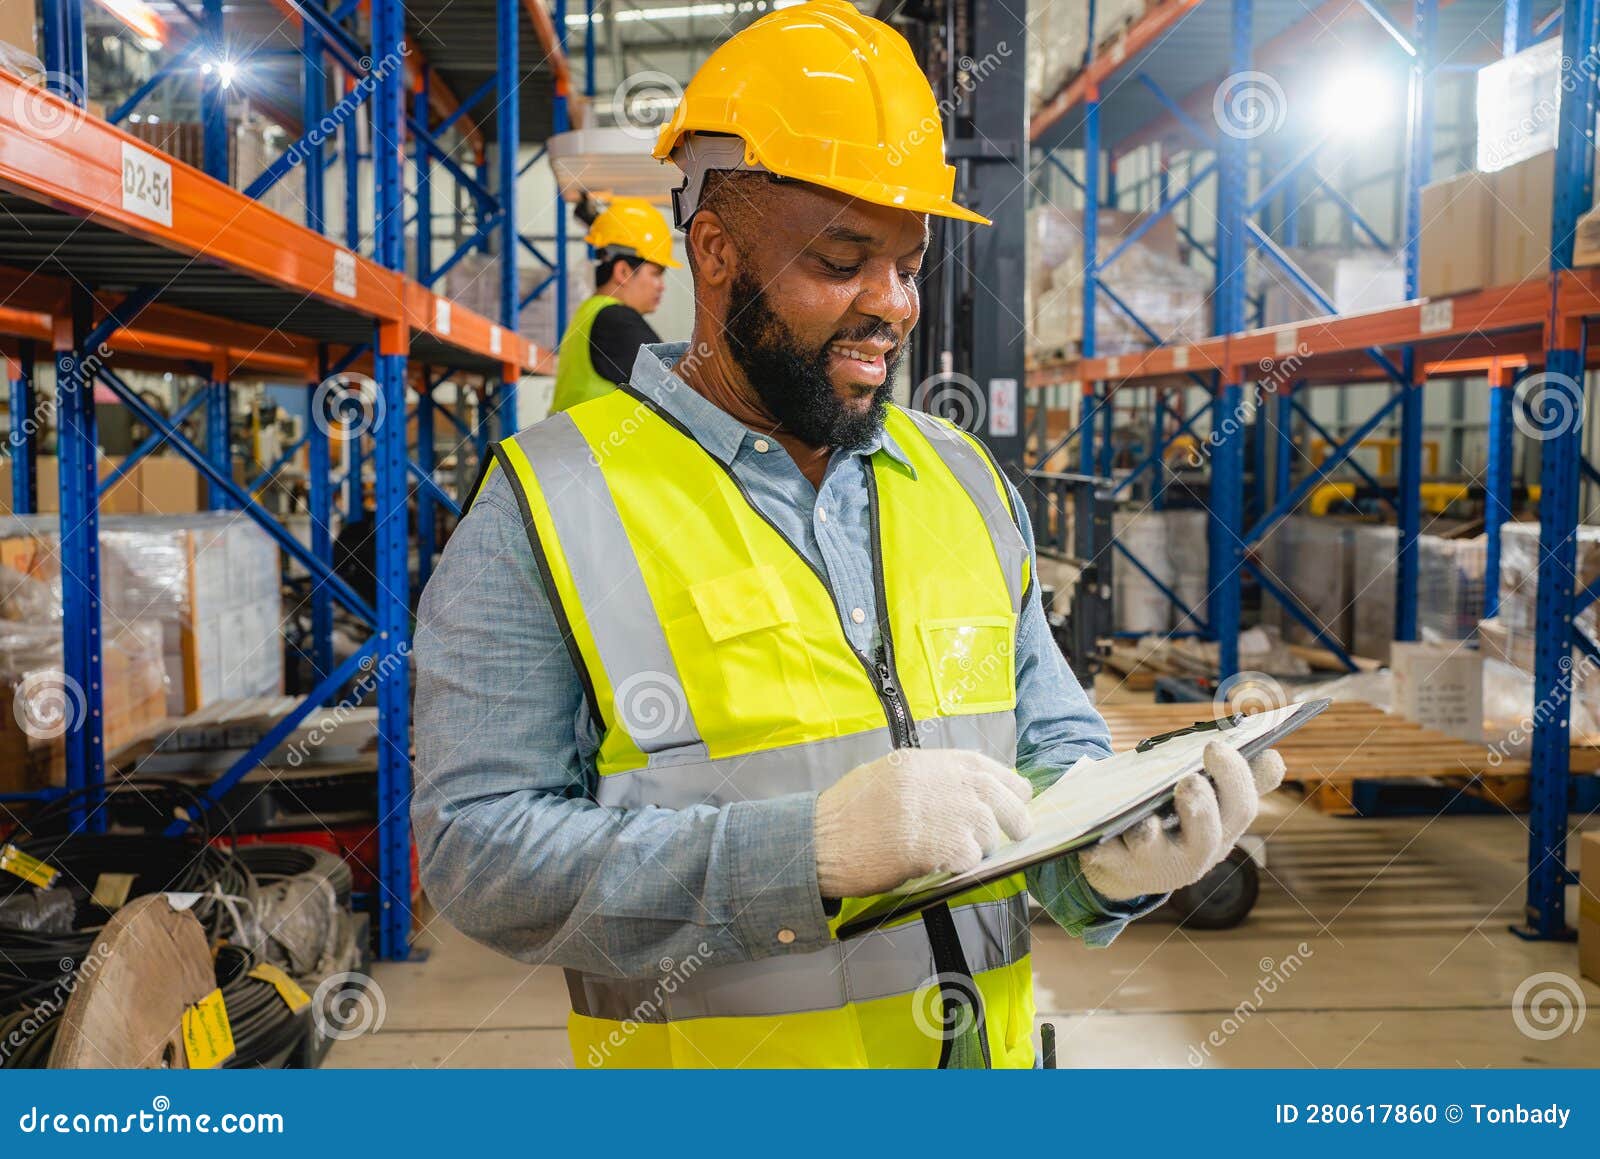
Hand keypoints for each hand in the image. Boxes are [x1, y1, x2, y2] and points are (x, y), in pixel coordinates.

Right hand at [813, 749, 1033, 898]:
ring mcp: (944, 811)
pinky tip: (941, 866)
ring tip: (954, 853)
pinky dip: (962, 867)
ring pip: (988, 832)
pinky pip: (971, 859)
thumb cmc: (848, 814)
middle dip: (1015, 817)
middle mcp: (942, 780)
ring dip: (979, 847)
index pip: (984, 766)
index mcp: (927, 761)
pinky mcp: (941, 844)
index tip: (1017, 796)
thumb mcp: (888, 776)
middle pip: (1000, 796)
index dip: (1006, 784)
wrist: (821, 839)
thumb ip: (927, 780)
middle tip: (1019, 831)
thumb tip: (964, 794)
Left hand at [1080, 741, 1285, 901]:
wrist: (1130, 865)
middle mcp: (1195, 854)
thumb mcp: (1211, 804)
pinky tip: (1093, 842)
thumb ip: (1240, 782)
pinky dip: (1101, 850)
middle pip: (1206, 834)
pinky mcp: (1118, 869)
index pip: (1241, 808)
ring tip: (1145, 820)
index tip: (1216, 745)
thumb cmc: (1177, 822)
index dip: (1235, 778)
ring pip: (1154, 850)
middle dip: (1200, 807)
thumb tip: (1274, 758)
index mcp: (1221, 830)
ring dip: (1149, 834)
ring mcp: (1155, 864)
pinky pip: (1108, 860)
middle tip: (1189, 780)